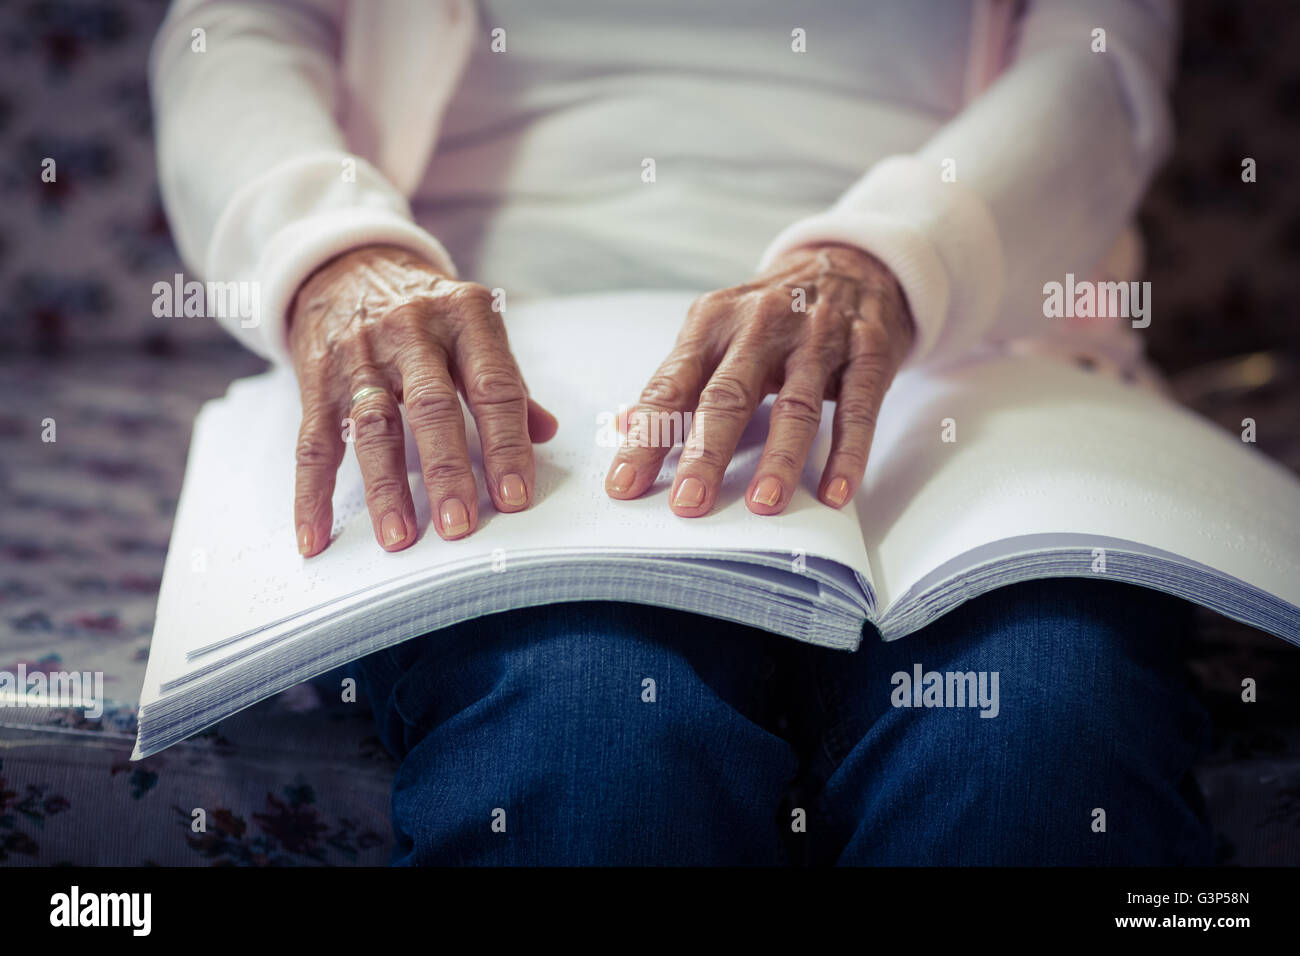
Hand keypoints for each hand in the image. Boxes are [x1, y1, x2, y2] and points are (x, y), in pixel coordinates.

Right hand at [288, 244, 557, 554]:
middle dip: (448, 472)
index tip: (514, 497)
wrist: (346, 264)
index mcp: (464, 317)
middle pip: (432, 407)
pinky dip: (312, 493)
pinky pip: (314, 441)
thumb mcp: (473, 325)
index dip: (507, 445)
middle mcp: (411, 332)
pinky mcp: (318, 379)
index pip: (494, 387)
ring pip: (373, 427)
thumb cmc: (425, 308)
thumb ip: (506, 379)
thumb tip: (545, 432)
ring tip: (399, 537)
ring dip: (386, 487)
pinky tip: (315, 535)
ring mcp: (360, 356)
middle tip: (459, 525)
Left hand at [604, 243, 912, 515]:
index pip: (671, 386)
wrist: (850, 262)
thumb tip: (623, 425)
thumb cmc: (771, 312)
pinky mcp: (866, 354)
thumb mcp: (717, 328)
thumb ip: (677, 378)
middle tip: (689, 502)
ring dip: (779, 459)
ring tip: (763, 505)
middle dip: (706, 453)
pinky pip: (856, 410)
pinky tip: (834, 492)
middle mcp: (762, 326)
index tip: (625, 484)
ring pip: (795, 407)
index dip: (646, 436)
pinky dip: (847, 454)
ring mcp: (818, 339)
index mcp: (713, 322)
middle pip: (729, 397)